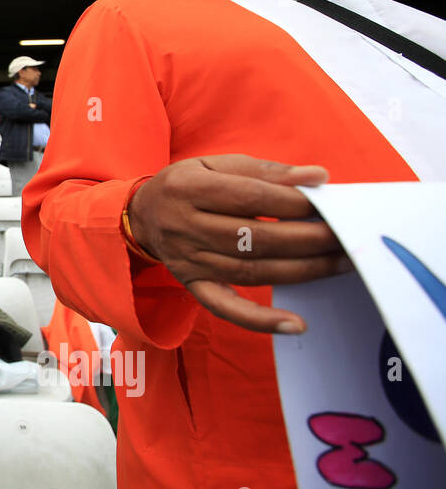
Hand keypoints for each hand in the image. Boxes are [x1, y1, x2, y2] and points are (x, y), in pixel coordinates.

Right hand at [126, 155, 351, 334]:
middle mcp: (185, 226)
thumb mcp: (216, 164)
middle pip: (253, 237)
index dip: (292, 202)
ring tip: (342, 264)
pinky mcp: (193, 285)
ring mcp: (188, 261)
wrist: (142, 215)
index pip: (249, 197)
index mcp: (189, 188)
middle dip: (307, 238)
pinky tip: (295, 324)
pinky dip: (261, 320)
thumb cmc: (188, 184)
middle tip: (347, 236)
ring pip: (251, 271)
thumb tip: (316, 177)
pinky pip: (226, 308)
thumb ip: (265, 171)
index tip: (327, 203)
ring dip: (302, 270)